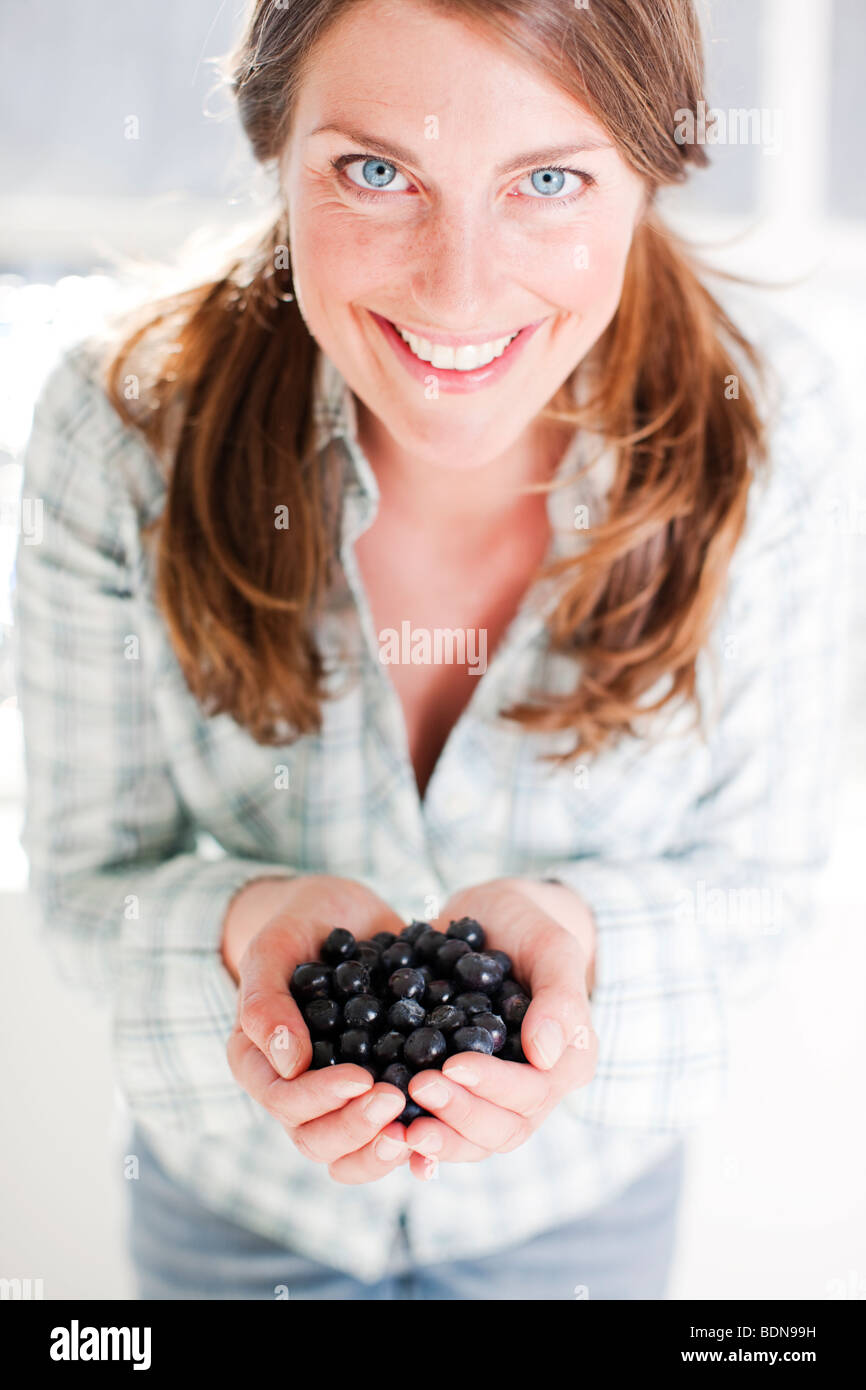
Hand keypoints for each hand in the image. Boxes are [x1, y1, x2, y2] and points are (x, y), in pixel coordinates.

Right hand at [224, 875, 412, 1183]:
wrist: (343, 915)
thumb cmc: (299, 924)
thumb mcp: (273, 945)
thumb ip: (266, 999)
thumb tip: (288, 1063)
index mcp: (259, 1062)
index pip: (284, 1102)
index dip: (321, 1098)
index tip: (361, 1078)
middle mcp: (296, 1090)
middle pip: (317, 1141)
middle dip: (356, 1128)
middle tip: (396, 1100)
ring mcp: (339, 1096)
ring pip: (352, 1153)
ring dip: (383, 1150)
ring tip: (417, 1132)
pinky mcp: (380, 1088)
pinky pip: (391, 1132)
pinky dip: (414, 1145)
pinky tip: (438, 1146)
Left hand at [403, 877, 596, 1179]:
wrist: (492, 918)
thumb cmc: (528, 926)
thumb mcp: (551, 945)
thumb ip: (559, 997)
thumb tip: (544, 1054)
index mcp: (567, 1061)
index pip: (534, 1092)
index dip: (494, 1086)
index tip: (453, 1065)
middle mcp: (535, 1089)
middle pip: (503, 1129)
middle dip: (459, 1115)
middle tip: (417, 1087)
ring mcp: (494, 1096)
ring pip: (472, 1140)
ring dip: (437, 1137)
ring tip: (398, 1127)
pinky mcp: (459, 1092)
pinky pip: (442, 1127)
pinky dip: (420, 1143)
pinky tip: (392, 1140)